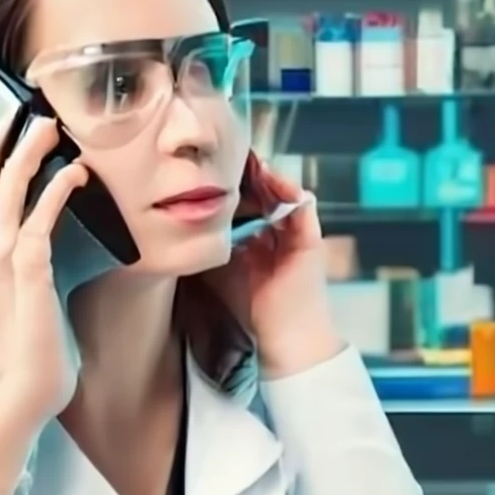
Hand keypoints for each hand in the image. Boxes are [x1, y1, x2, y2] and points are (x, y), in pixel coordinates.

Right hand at [0, 115, 86, 430]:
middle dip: (9, 138)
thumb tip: (54, 215)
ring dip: (33, 152)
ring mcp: (1, 260)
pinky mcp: (29, 274)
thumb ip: (31, 248)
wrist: (29, 385)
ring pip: (10, 188)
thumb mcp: (26, 282)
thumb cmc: (35, 336)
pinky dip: (57, 193)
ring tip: (55, 127)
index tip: (13, 120)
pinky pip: (40, 222)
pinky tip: (76, 174)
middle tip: (40, 113)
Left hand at [204, 163, 343, 378]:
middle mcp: (280, 231)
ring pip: (284, 192)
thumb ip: (211, 246)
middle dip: (248, 174)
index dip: (233, 185)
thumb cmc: (252, 306)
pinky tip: (268, 177)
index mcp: (261, 238)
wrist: (285, 336)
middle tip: (226, 158)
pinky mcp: (311, 238)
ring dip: (266, 175)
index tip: (213, 171)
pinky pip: (303, 204)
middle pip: (266, 192)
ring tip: (247, 162)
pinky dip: (287, 188)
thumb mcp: (222, 268)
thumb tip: (183, 222)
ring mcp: (297, 233)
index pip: (248, 202)